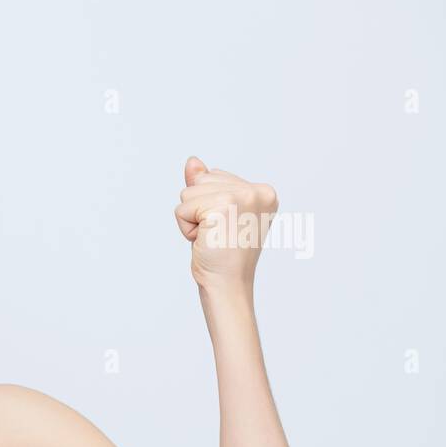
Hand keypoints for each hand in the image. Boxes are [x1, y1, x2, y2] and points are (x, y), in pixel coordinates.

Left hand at [174, 156, 277, 291]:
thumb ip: (206, 185)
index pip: (215, 177)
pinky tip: (205, 241)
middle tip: (217, 235)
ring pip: (189, 192)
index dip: (208, 205)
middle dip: (198, 209)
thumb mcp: (215, 214)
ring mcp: (242, 196)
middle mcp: (257, 191)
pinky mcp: (222, 206)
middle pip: (201, 180)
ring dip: (192, 219)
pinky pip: (182, 208)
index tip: (225, 228)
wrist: (228, 286)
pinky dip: (186, 227)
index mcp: (263, 191)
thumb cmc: (223, 256)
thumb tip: (192, 161)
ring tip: (212, 238)